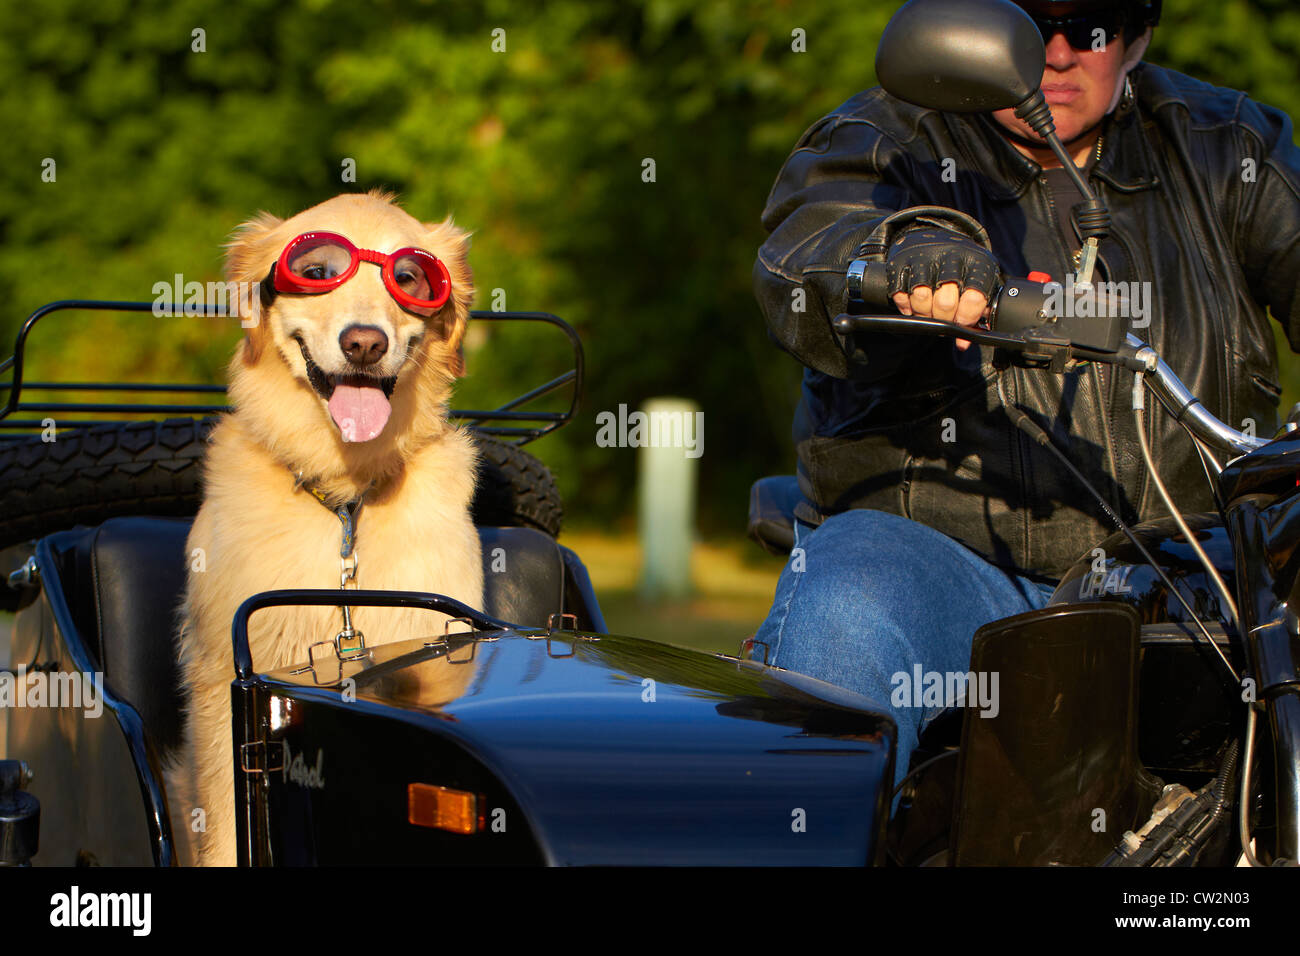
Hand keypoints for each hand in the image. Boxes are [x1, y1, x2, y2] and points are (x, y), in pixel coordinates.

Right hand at [885, 227, 998, 351]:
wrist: (931, 235)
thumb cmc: (958, 267)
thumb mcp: (976, 283)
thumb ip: (975, 313)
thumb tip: (963, 343)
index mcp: (976, 263)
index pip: (974, 297)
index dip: (966, 317)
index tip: (961, 323)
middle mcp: (951, 257)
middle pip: (945, 303)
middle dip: (943, 320)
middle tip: (943, 321)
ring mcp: (924, 258)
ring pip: (921, 298)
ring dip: (923, 314)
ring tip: (928, 313)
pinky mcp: (901, 263)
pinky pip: (900, 294)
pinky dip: (905, 306)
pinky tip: (913, 305)